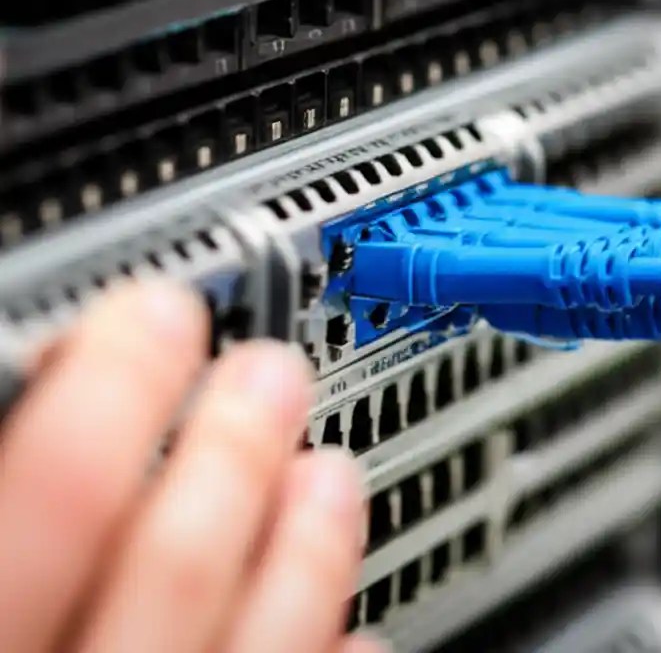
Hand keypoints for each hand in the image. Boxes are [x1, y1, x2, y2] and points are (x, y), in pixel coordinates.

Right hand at [0, 282, 381, 652]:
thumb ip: (1, 504)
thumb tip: (28, 396)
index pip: (57, 495)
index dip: (117, 384)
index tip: (157, 312)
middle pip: (177, 566)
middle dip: (236, 448)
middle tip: (270, 373)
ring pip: (265, 643)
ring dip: (311, 548)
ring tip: (330, 474)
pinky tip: (354, 623)